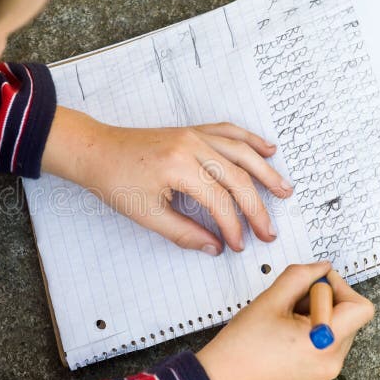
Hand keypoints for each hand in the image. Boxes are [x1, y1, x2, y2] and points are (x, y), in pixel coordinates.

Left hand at [41, 107, 292, 254]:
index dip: (233, 226)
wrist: (95, 151)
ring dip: (265, 171)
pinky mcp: (191, 131)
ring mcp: (193, 134)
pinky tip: (267, 149)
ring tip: (285, 190)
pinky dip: (249, 140)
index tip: (238, 245)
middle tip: (270, 230)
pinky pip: (228, 131)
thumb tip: (214, 247)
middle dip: (256, 207)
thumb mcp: (146, 214)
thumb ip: (184, 233)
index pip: (220, 200)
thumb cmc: (114, 181)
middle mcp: (192, 145)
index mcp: (179, 166)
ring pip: (240, 151)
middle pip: (237, 176)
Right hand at [195, 262, 374, 379]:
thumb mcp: (271, 301)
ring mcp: (324, 373)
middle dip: (323, 300)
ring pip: (336, 330)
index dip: (340, 288)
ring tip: (282, 319)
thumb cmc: (242, 346)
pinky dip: (310, 331)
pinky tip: (282, 333)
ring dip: (316, 315)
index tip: (313, 284)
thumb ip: (300, 277)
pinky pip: (324, 344)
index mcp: (327, 343)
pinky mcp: (313, 377)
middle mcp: (332, 362)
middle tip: (289, 301)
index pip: (361, 308)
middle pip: (348, 317)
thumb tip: (321, 268)